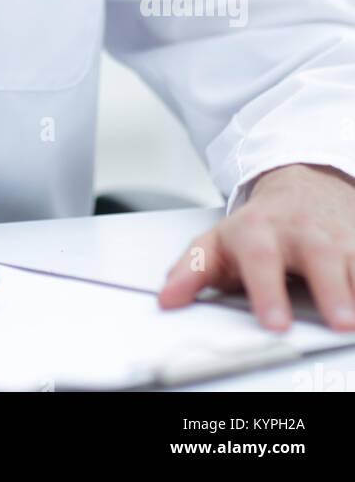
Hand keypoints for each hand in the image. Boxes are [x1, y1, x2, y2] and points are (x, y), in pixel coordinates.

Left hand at [158, 163, 354, 331]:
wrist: (301, 183)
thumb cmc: (258, 224)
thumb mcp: (218, 241)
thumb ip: (192, 270)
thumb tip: (168, 299)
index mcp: (259, 230)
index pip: (260, 258)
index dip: (267, 290)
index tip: (275, 322)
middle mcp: (300, 231)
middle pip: (318, 256)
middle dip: (330, 289)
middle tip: (338, 322)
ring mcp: (335, 236)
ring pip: (352, 259)